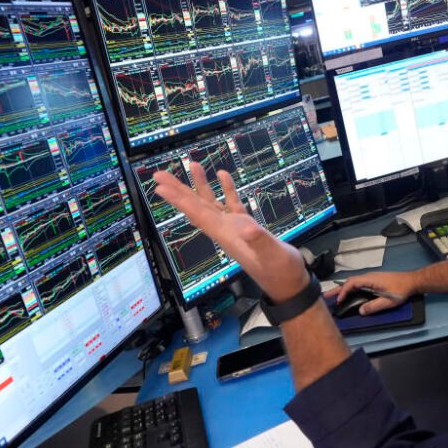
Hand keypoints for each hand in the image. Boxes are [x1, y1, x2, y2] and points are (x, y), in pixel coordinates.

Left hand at [152, 162, 307, 301]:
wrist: (288, 282)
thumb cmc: (279, 271)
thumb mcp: (271, 256)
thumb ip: (259, 241)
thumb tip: (247, 228)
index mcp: (226, 235)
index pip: (197, 214)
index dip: (179, 200)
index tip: (161, 187)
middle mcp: (225, 230)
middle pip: (196, 207)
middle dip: (178, 190)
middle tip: (160, 175)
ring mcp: (234, 227)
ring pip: (211, 203)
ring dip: (200, 185)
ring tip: (193, 165)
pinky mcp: (246, 226)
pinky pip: (231, 204)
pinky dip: (226, 189)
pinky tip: (223, 175)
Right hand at [327, 271, 417, 314]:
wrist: (412, 282)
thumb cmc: (401, 290)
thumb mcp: (389, 301)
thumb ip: (375, 306)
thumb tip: (360, 311)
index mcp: (370, 280)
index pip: (352, 283)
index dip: (343, 291)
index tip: (339, 301)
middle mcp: (369, 277)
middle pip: (349, 282)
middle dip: (337, 289)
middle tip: (325, 296)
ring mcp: (371, 278)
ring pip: (353, 282)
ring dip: (343, 289)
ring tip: (333, 296)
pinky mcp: (374, 281)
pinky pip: (358, 283)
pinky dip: (350, 288)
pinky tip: (348, 294)